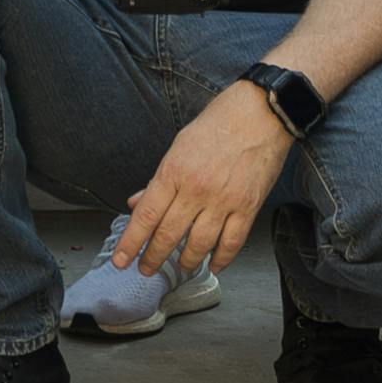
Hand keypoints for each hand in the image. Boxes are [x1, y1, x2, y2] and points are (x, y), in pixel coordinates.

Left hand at [115, 83, 292, 284]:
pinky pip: (232, 242)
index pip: (146, 216)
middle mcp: (196, 189)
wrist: (260, 113)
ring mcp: (223, 200)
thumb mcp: (179, 146)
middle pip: (168, 235)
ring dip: (186, 261)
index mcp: (174, 171)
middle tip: (146, 269)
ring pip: (199, 245)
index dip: (131, 242)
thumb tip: (137, 203)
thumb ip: (159, 179)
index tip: (121, 260)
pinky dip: (222, 258)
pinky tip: (214, 265)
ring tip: (179, 267)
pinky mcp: (248, 207)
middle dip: (153, 258)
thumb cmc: (218, 124)